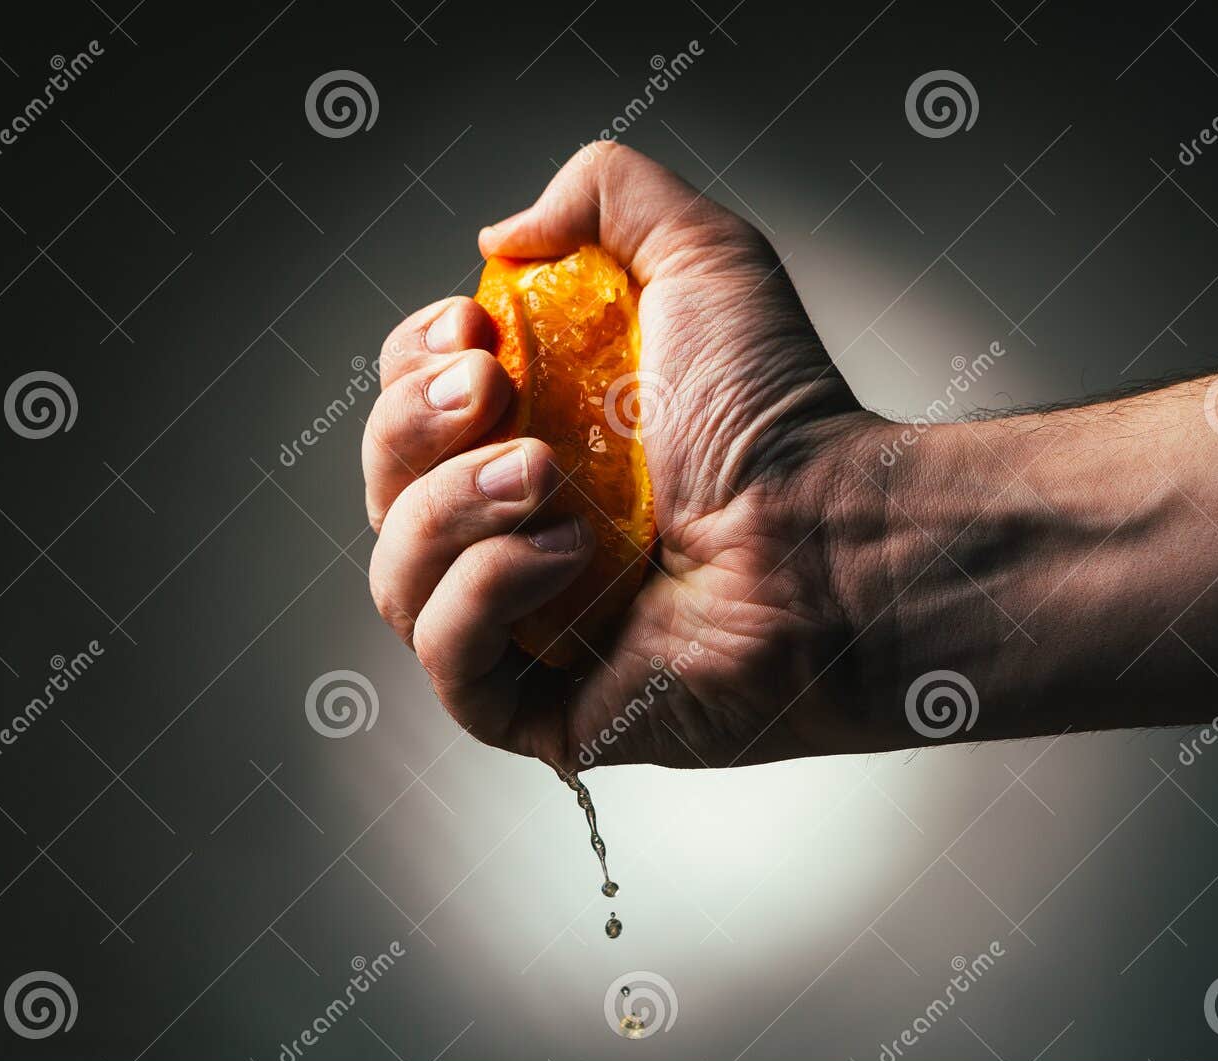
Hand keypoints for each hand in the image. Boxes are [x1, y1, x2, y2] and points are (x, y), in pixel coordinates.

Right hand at [363, 142, 883, 771]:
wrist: (835, 534)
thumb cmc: (781, 415)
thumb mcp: (698, 257)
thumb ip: (603, 194)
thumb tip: (500, 237)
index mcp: (526, 439)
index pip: (404, 411)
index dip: (410, 369)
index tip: (476, 334)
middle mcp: (510, 533)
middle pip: (382, 486)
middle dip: (415, 426)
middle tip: (499, 391)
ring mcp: (521, 626)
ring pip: (395, 577)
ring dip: (452, 507)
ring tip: (547, 476)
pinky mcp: (539, 708)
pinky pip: (446, 660)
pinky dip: (484, 596)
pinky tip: (567, 557)